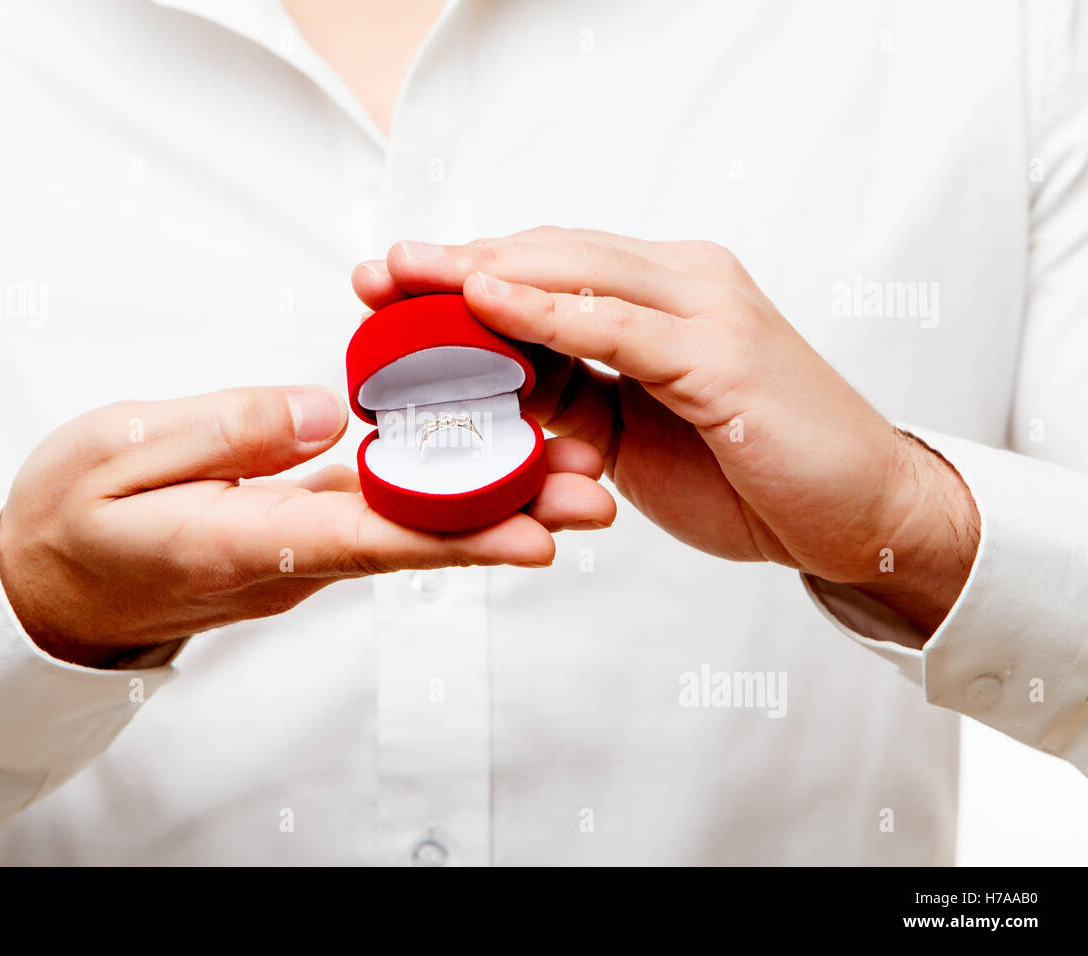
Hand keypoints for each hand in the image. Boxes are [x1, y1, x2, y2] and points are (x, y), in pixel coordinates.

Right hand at [0, 384, 614, 666]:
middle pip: (413, 539)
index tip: (536, 535)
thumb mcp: (117, 453)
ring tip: (574, 476)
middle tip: (593, 498)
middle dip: (507, 520)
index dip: (457, 536)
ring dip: (491, 505)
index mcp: (245, 539)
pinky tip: (488, 461)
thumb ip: (223, 429)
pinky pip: (379, 512)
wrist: (49, 589)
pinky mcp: (298, 533)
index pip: (367, 539)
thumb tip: (324, 408)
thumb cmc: (70, 518)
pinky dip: (440, 491)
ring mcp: (299, 551)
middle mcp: (289, 556)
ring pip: (408, 527)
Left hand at [353, 229, 978, 637]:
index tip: (392, 279)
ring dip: (481, 274)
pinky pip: (616, 326)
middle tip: (376, 271)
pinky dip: (545, 311)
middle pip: (551, 254)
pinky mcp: (722, 355)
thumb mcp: (637, 433)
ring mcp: (708, 309)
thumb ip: (578, 398)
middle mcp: (685, 282)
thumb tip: (500, 391)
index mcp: (666, 294)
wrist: (858, 513)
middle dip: (456, 262)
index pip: (551, 264)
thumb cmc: (751, 471)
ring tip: (404, 277)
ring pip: (575, 273)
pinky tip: (484, 303)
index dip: (470, 267)